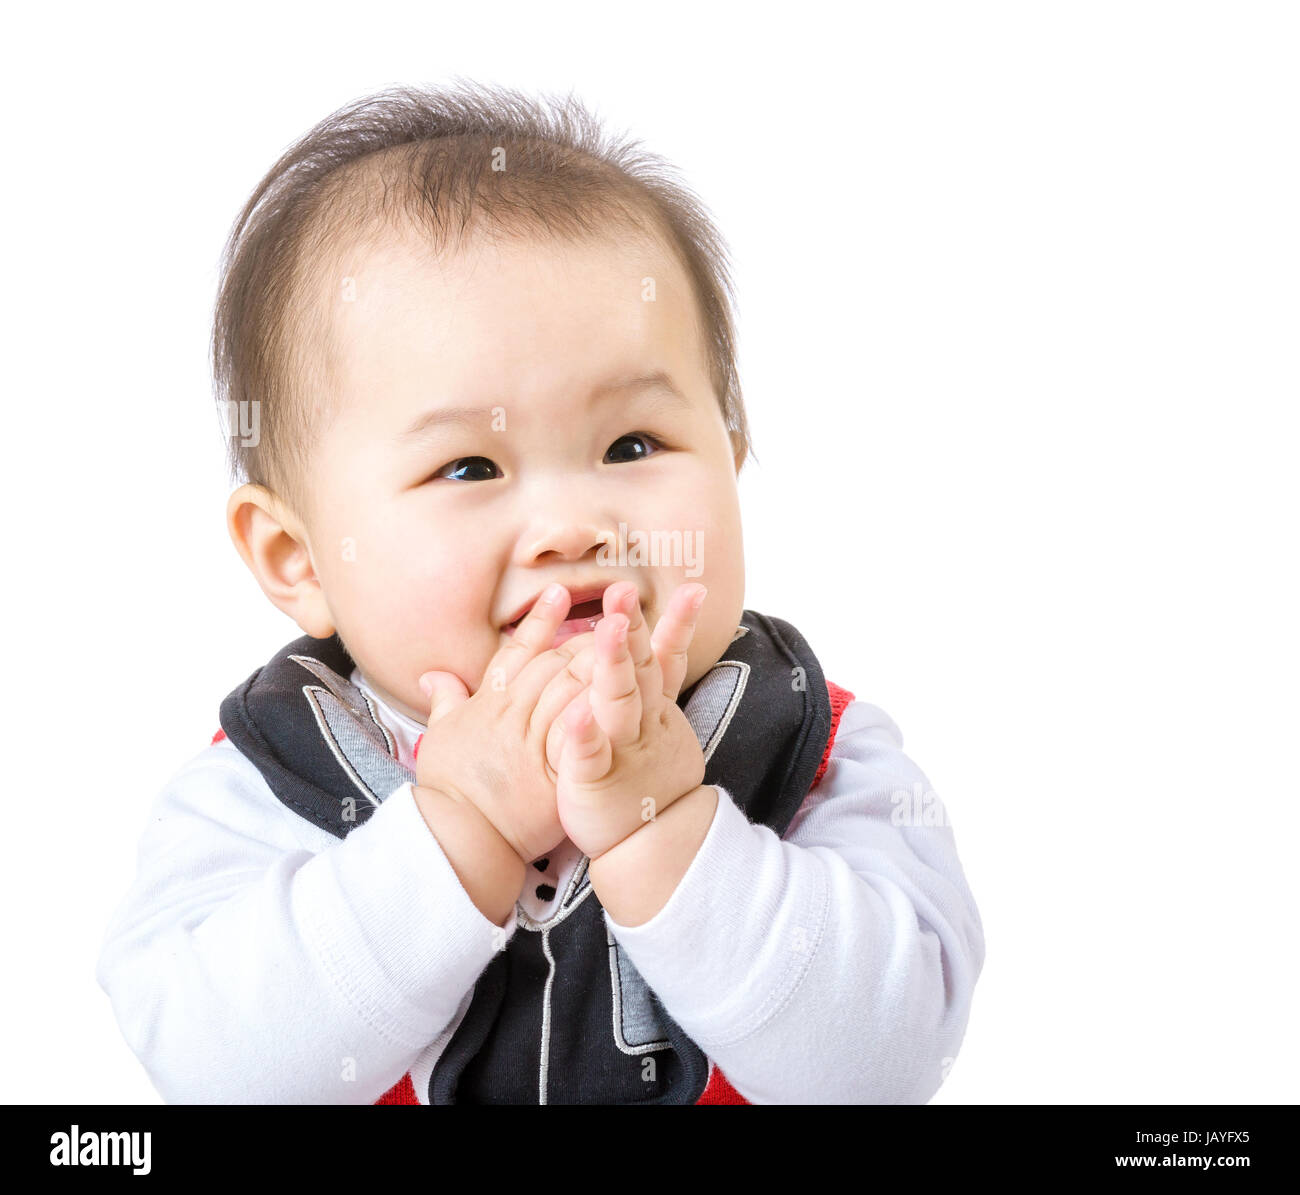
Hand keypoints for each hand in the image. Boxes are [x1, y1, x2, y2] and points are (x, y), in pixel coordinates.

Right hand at [413, 585, 598, 864]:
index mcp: (489, 704)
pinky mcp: (553, 772)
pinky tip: (623, 691)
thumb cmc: (451, 789)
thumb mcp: (441, 737)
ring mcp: (533, 741)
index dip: (541, 621)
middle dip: (584, 636)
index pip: (517, 652)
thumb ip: (446, 701)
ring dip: (596, 662)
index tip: (562, 591)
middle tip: (613, 614)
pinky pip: (580, 733)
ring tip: (625, 638)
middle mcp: (512, 716)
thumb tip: (432, 675)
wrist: (459, 837)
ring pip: (568, 689)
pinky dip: (599, 709)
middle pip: (552, 664)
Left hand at [551, 582, 708, 859]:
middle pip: (642, 670)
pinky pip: (590, 754)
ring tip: (606, 632)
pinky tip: (577, 716)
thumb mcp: (659, 728)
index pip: (666, 658)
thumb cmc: (646, 781)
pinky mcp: (596, 779)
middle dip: (634, 630)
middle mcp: (643, 723)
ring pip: (620, 703)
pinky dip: (584, 736)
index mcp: (654, 709)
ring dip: (613, 667)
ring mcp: (622, 750)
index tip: (692, 588)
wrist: (651, 846)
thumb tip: (664, 643)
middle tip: (623, 591)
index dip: (677, 623)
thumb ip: (655, 684)